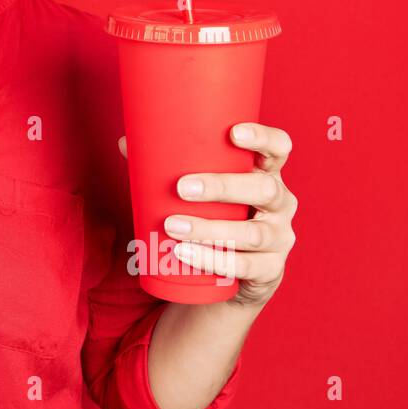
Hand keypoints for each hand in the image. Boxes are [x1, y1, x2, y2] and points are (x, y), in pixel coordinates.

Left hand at [117, 123, 296, 308]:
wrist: (233, 275)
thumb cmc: (215, 217)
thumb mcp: (201, 191)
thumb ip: (168, 167)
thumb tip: (126, 143)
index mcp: (267, 174)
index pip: (279, 149)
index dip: (263, 138)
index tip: (233, 133)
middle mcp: (281, 203)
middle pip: (264, 189)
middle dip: (223, 187)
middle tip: (182, 188)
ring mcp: (280, 238)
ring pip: (252, 233)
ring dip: (209, 229)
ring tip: (172, 226)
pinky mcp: (270, 269)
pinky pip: (245, 266)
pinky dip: (212, 260)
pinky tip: (187, 253)